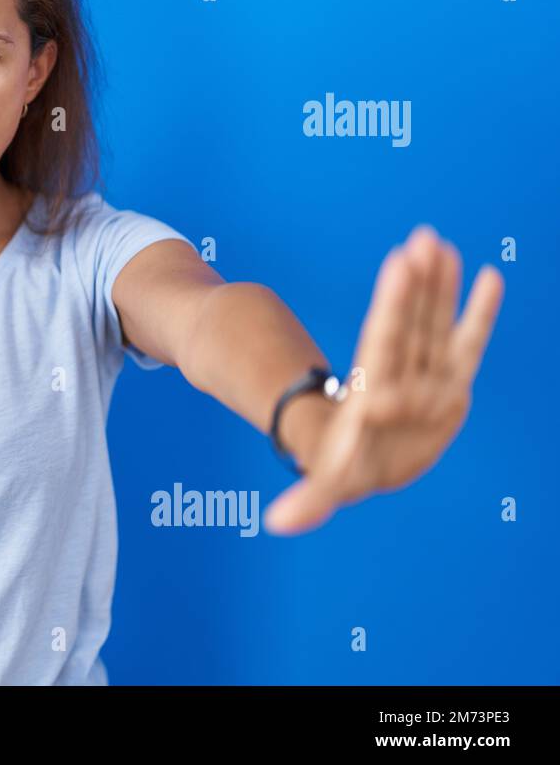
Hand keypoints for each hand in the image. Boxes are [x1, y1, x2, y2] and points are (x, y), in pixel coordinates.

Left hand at [264, 225, 503, 534]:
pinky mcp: (454, 385)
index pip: (384, 340)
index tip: (397, 265)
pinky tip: (488, 276)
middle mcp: (401, 376)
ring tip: (439, 244)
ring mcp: (427, 375)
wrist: (364, 461)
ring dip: (439, 286)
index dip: (393, 304)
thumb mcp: (331, 484)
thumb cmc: (347, 467)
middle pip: (410, 324)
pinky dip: (480, 314)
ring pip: (435, 323)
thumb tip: (278, 525)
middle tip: (421, 240)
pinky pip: (469, 344)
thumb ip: (312, 501)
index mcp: (375, 393)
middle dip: (416, 284)